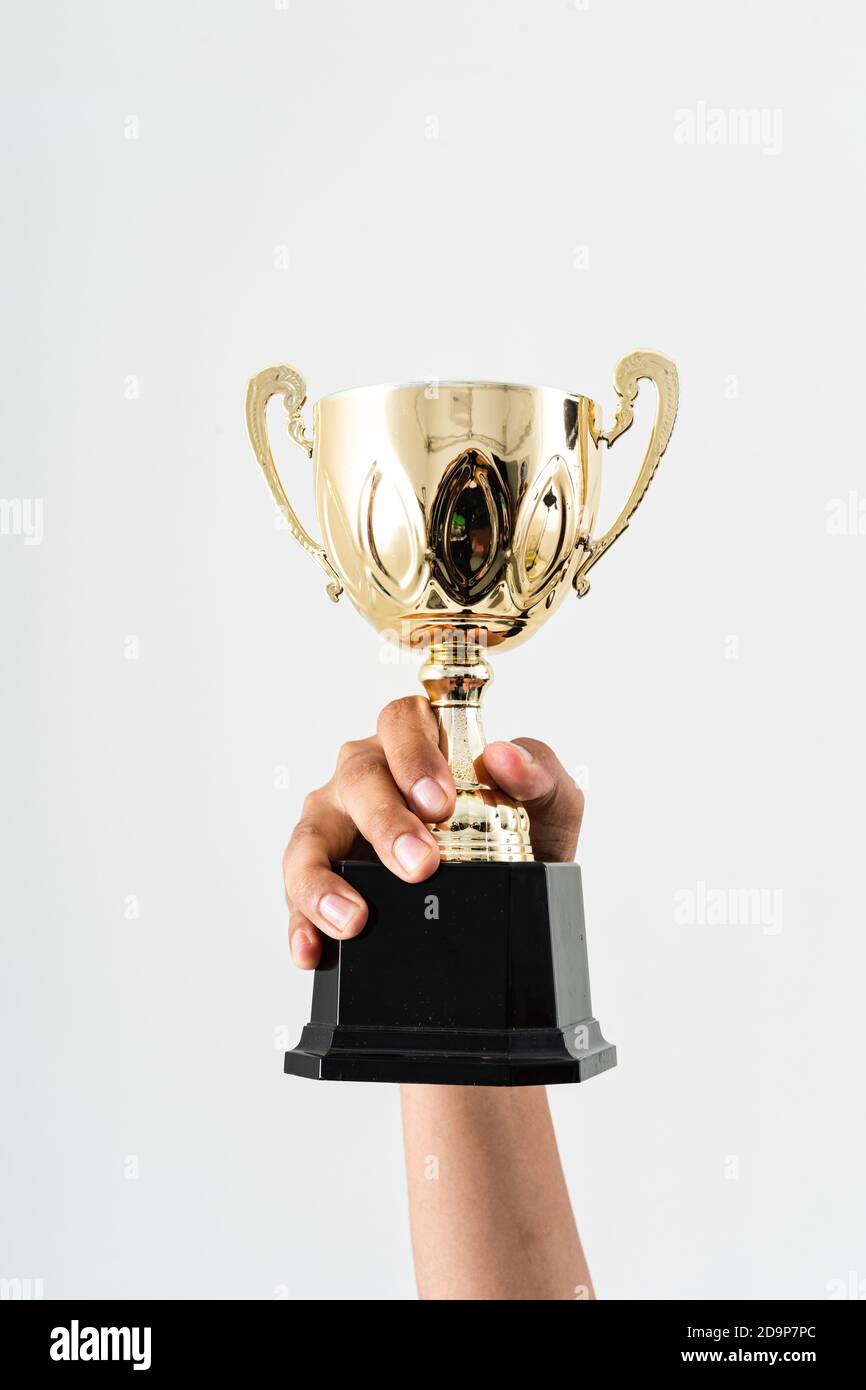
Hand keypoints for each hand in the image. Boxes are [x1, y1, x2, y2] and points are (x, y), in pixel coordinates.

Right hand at [282, 696, 584, 967]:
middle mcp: (366, 778)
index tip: (440, 800)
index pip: (401, 722)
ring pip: (310, 839)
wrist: (511, 914)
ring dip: (324, 880)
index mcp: (417, 745)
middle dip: (385, 822)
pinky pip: (296, 899)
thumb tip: (505, 758)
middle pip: (357, 779)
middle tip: (420, 865)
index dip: (414, 755)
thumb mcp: (551, 805)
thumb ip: (541, 773)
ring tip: (354, 920)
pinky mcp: (320, 883)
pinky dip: (301, 925)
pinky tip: (313, 950)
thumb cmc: (523, 839)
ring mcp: (336, 829)